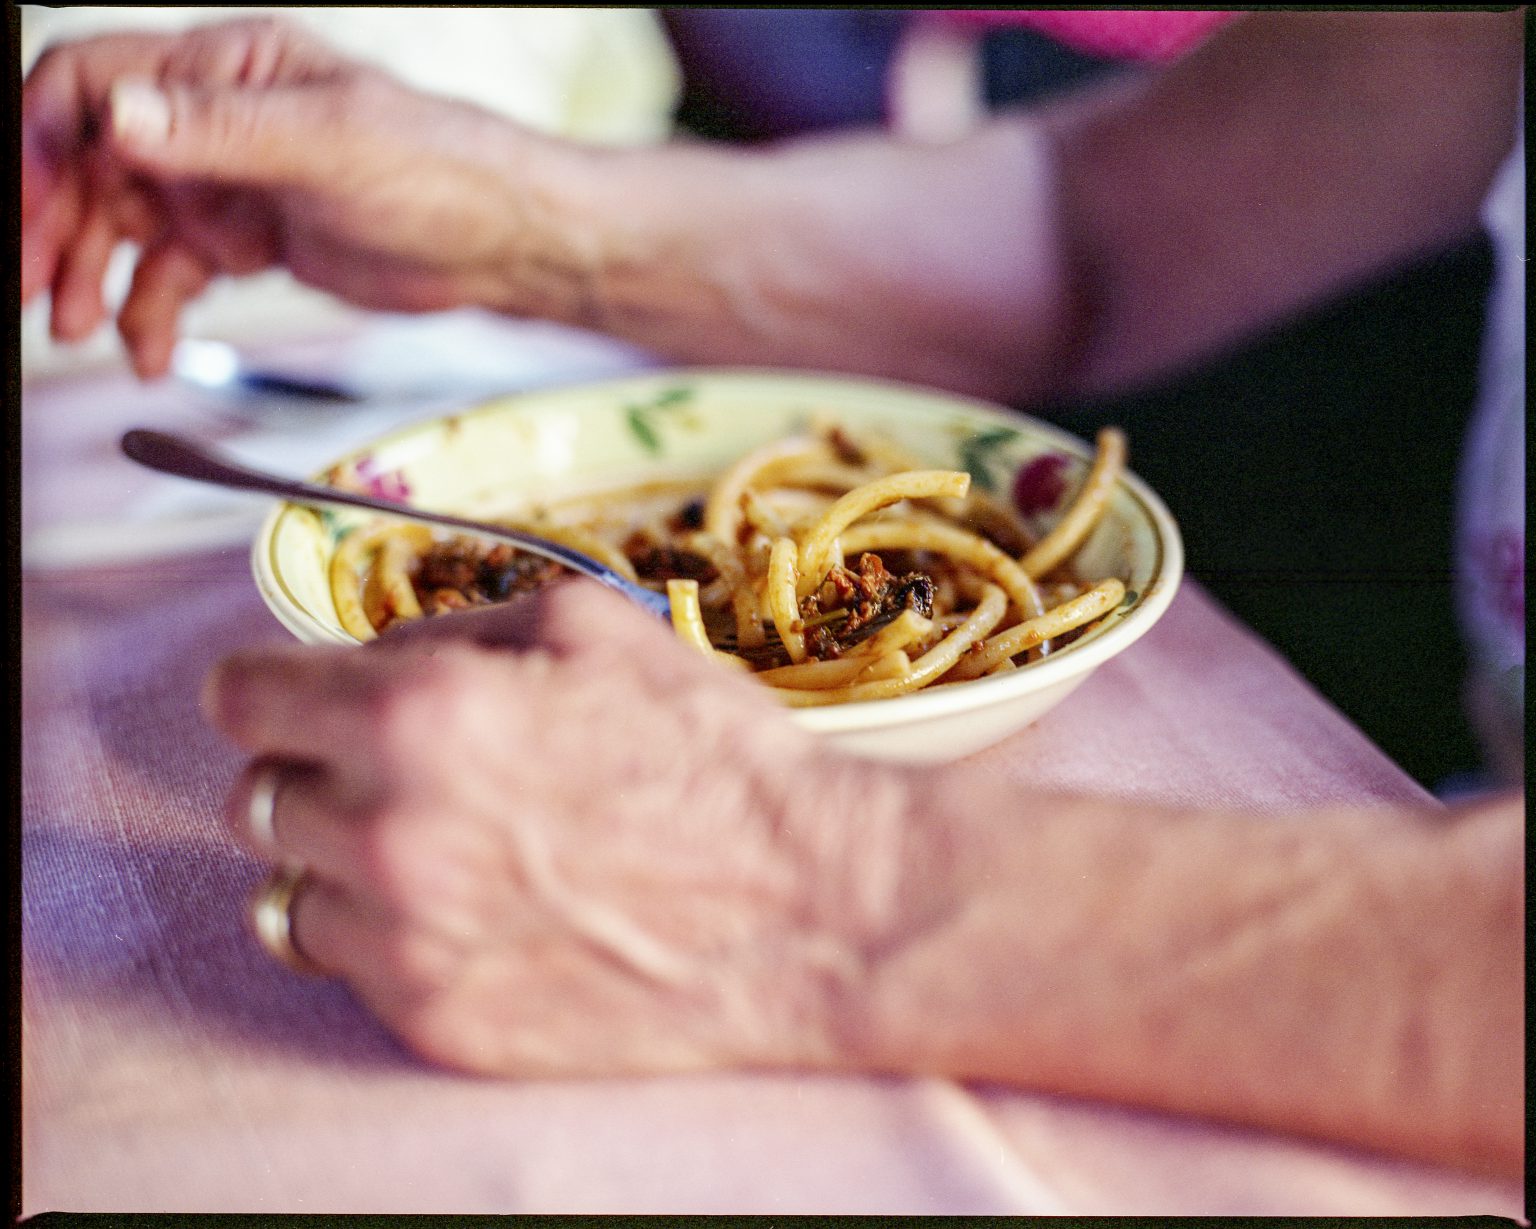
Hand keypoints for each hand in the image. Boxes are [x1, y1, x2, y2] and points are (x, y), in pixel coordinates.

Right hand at [23, 16, 575, 377]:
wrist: (500, 242)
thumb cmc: (438, 171)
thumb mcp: (331, 143)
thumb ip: (223, 132)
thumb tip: (123, 117)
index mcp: (225, 68)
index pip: (93, 84)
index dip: (42, 141)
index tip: (22, 209)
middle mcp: (214, 119)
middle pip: (93, 161)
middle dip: (54, 225)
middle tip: (34, 291)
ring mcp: (227, 182)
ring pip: (125, 223)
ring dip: (92, 275)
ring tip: (79, 330)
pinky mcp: (248, 238)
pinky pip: (174, 274)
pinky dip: (152, 312)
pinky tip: (147, 354)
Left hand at [202, 582, 917, 1076]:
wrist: (811, 907)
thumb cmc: (715, 757)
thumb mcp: (593, 626)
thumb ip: (454, 626)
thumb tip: (372, 654)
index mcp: (421, 712)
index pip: (242, 697)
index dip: (271, 687)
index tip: (295, 697)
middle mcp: (392, 831)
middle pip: (258, 797)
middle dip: (320, 770)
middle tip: (406, 772)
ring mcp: (408, 942)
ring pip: (290, 892)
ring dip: (345, 862)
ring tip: (445, 848)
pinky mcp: (437, 1023)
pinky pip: (353, 968)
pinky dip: (393, 936)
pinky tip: (481, 912)